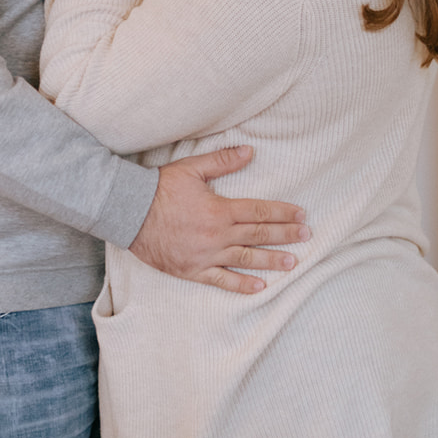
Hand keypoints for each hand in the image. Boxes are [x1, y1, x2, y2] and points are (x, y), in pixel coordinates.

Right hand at [130, 146, 309, 294]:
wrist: (130, 213)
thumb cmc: (160, 188)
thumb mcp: (193, 169)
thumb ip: (223, 161)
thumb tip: (250, 151)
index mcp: (219, 210)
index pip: (259, 211)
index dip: (282, 213)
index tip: (301, 216)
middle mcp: (217, 235)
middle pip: (258, 235)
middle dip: (285, 236)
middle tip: (306, 237)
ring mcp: (206, 256)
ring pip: (246, 260)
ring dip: (271, 261)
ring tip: (292, 262)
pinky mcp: (193, 270)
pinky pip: (222, 281)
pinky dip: (241, 285)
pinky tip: (259, 286)